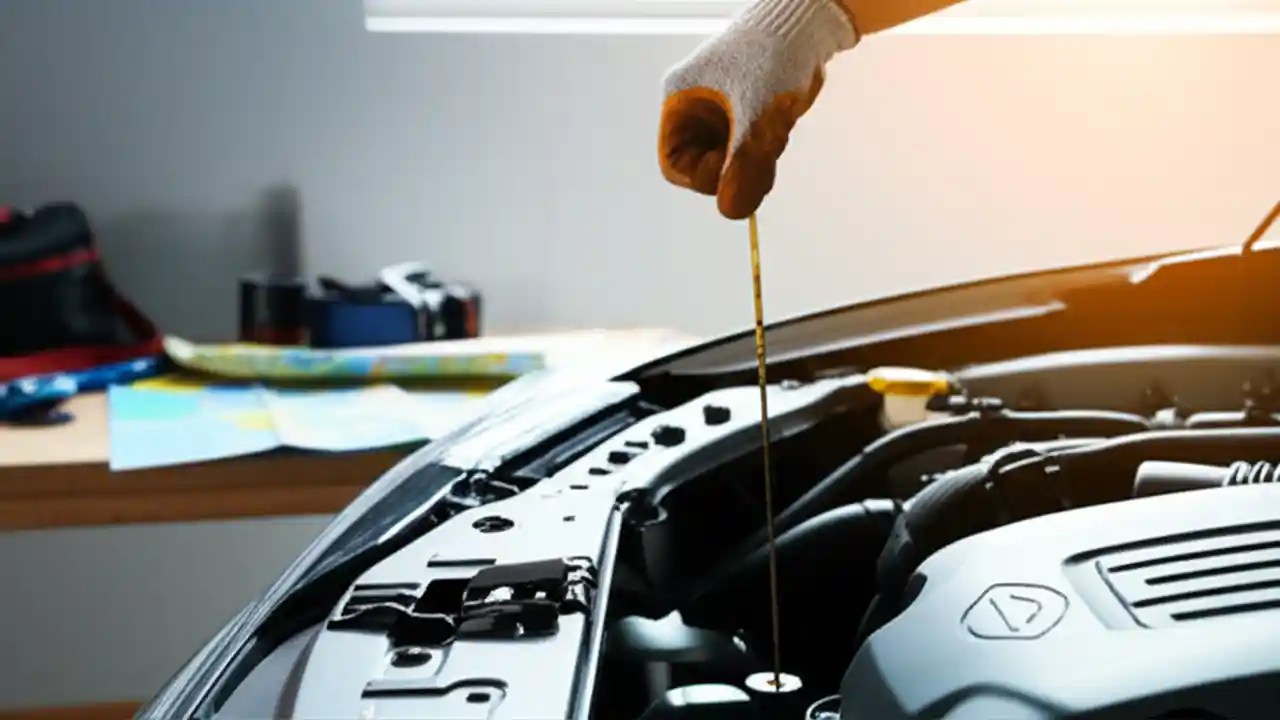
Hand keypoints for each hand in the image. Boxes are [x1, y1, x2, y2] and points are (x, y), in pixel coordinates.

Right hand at [658, 0, 857, 218]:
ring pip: (729, 163)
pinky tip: (778, 133)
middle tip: (760, 165)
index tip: (730, 172)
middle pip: (702, 167)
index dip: (700, 178)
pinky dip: (764, 153)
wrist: (807, 26)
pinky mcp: (746, 117)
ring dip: (752, 163)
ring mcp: (722, 115)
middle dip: (731, 172)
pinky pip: (748, 151)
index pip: (674, 164)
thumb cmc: (772, 58)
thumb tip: (732, 211)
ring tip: (772, 138)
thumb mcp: (756, 118)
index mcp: (681, 103)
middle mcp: (696, 111)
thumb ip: (744, 167)